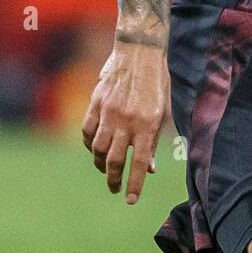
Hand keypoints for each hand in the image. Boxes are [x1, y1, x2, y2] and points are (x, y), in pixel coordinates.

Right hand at [81, 41, 169, 203]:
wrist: (139, 52)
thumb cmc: (157, 82)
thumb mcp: (163, 111)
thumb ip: (154, 140)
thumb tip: (149, 168)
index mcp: (148, 123)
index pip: (140, 161)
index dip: (134, 184)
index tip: (129, 200)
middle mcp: (127, 120)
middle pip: (115, 160)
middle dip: (114, 179)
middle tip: (115, 189)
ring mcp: (109, 112)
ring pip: (98, 148)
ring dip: (101, 164)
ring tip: (106, 170)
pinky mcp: (95, 104)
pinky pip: (87, 131)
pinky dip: (90, 145)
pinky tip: (96, 149)